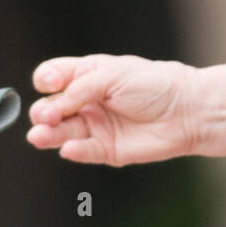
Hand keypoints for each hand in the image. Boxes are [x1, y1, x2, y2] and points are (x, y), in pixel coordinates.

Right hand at [26, 54, 197, 165]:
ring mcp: (95, 127)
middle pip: (51, 108)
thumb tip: (52, 105)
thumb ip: (80, 88)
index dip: (47, 80)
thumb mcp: (113, 75)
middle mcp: (87, 102)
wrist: (186, 112)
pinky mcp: (105, 150)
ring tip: (39, 137)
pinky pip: (83, 152)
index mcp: (87, 76)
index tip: (49, 83)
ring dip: (48, 135)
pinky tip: (69, 148)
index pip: (54, 77)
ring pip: (62, 133)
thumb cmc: (155, 85)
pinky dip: (74, 151)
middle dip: (44, 112)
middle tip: (48, 115)